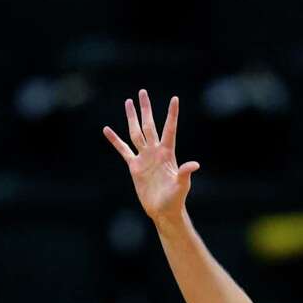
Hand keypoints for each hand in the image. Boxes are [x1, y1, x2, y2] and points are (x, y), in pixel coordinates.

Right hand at [104, 90, 199, 223]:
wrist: (163, 210)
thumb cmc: (175, 199)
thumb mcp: (181, 185)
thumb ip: (185, 173)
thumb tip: (195, 165)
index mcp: (168, 153)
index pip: (170, 129)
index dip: (172, 114)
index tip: (175, 99)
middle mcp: (155, 151)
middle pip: (149, 125)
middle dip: (146, 109)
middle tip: (142, 92)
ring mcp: (144, 157)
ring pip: (136, 133)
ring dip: (132, 118)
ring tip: (128, 102)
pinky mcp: (134, 166)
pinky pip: (123, 150)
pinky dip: (115, 140)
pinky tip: (107, 129)